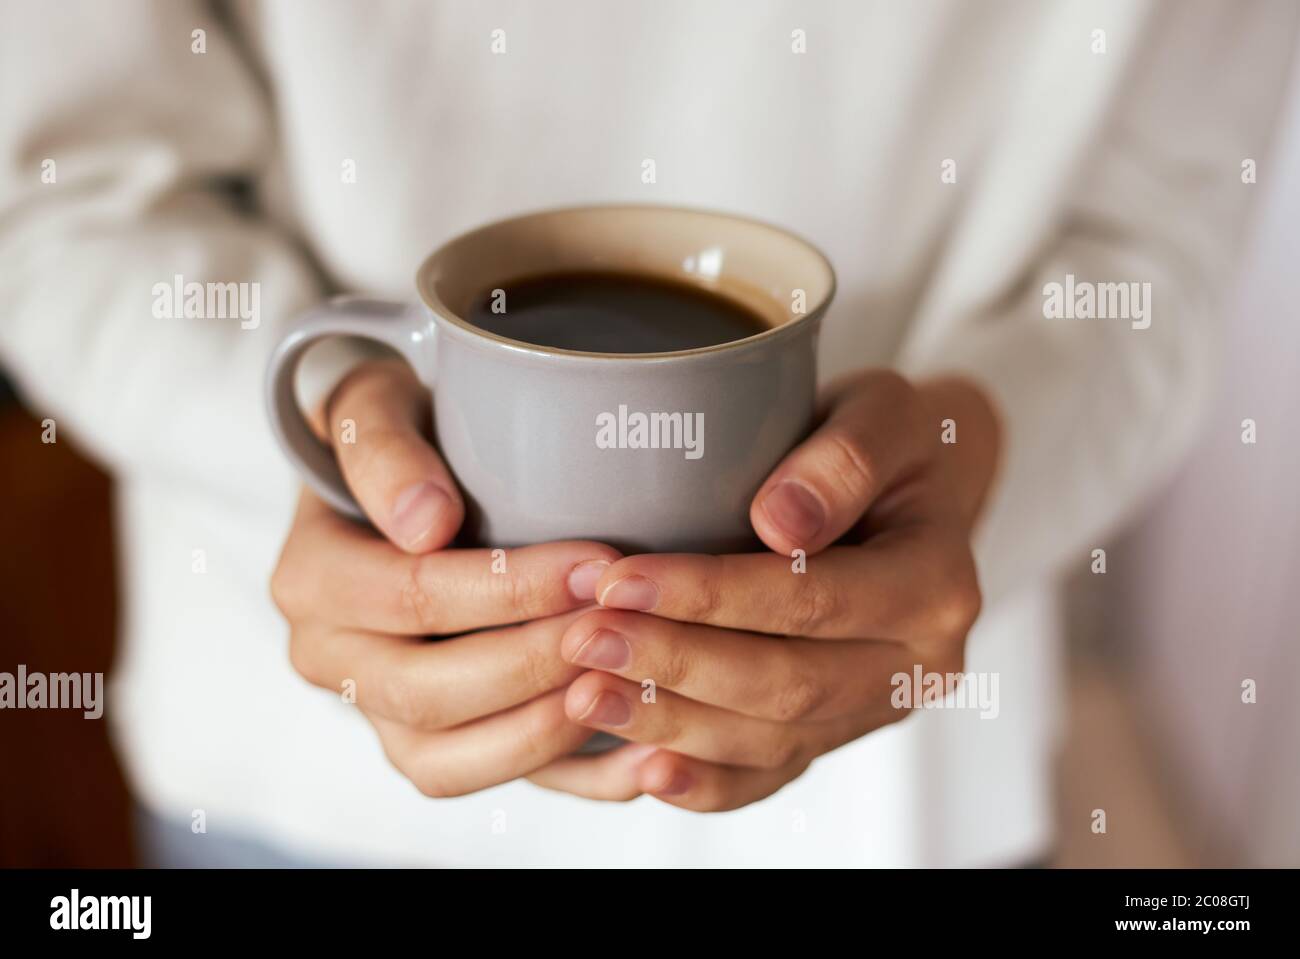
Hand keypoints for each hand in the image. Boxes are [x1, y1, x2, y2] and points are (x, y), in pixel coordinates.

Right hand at [270, 359, 622, 796]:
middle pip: (432, 691)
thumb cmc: (397, 433)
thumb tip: (423, 524)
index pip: (413, 597)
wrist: (399, 481)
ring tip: (631, 686)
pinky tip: (640, 750)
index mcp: (311, 580)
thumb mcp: (372, 404)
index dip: (509, 589)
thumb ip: (382, 446)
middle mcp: (330, 659)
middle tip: (622, 628)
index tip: (595, 564)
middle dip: (537, 662)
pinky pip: (489, 783)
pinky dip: (566, 776)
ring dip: (548, 731)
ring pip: (452, 761)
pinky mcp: (429, 745)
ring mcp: (375, 713)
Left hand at [526, 370, 1001, 810]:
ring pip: (771, 741)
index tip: (620, 580)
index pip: (812, 600)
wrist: (916, 493)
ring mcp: (876, 708)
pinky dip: (705, 782)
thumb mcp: (887, 413)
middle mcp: (917, 663)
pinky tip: (638, 770)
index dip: (713, 596)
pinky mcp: (838, 732)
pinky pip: (772, 775)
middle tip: (582, 641)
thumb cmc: (894, 445)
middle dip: (674, 666)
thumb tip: (782, 522)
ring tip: (584, 697)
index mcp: (936, 583)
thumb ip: (846, 458)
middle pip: (787, 683)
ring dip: (670, 724)